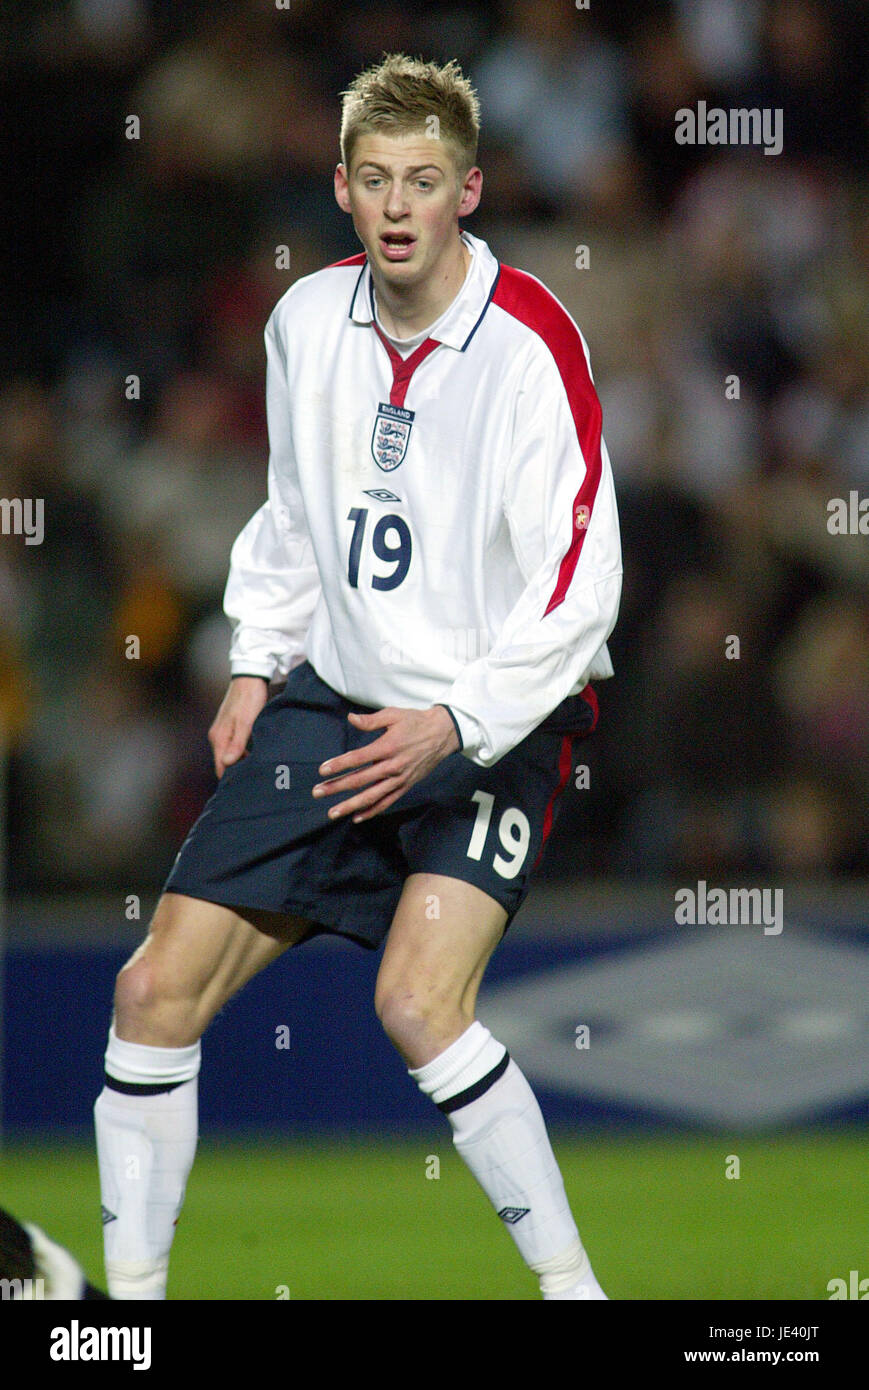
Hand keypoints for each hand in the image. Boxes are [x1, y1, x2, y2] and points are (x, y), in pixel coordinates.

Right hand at [208, 677, 268, 777]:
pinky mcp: (230, 727)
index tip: (243, 788)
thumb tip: (228, 763)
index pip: (220, 767)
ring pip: (229, 754)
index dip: (230, 779)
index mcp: (219, 737)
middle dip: (235, 772)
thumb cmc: (249, 699)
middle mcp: (217, 736)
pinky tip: (253, 756)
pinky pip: (233, 746)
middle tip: (253, 782)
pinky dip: (241, 753)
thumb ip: (237, 743)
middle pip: (224, 762)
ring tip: (255, 771)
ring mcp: (223, 731)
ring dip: (239, 763)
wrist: (250, 677)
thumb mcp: (246, 722)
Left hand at [312, 704, 459, 822]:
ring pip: (371, 796)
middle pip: (360, 780)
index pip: (357, 758)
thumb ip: (370, 720)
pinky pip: (387, 802)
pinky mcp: (405, 786)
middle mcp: (392, 766)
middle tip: (317, 792)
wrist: (443, 734)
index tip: (322, 771)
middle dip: (336, 787)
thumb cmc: (416, 722)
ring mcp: (399, 779)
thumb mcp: (394, 714)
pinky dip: (372, 811)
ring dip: (350, 806)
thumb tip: (350, 718)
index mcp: (387, 747)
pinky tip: (357, 817)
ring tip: (333, 812)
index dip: (338, 765)